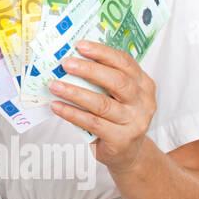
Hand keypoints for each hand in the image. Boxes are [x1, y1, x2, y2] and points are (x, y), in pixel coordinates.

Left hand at [49, 39, 156, 172]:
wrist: (127, 153)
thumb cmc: (116, 118)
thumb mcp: (116, 96)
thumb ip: (102, 80)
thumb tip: (71, 60)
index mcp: (144, 85)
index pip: (125, 62)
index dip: (102, 52)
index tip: (80, 45)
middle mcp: (143, 102)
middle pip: (117, 81)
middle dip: (89, 70)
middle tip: (66, 63)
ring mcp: (135, 122)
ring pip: (102, 104)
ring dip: (75, 93)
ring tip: (54, 85)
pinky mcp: (121, 140)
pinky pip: (93, 123)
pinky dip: (72, 113)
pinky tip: (57, 106)